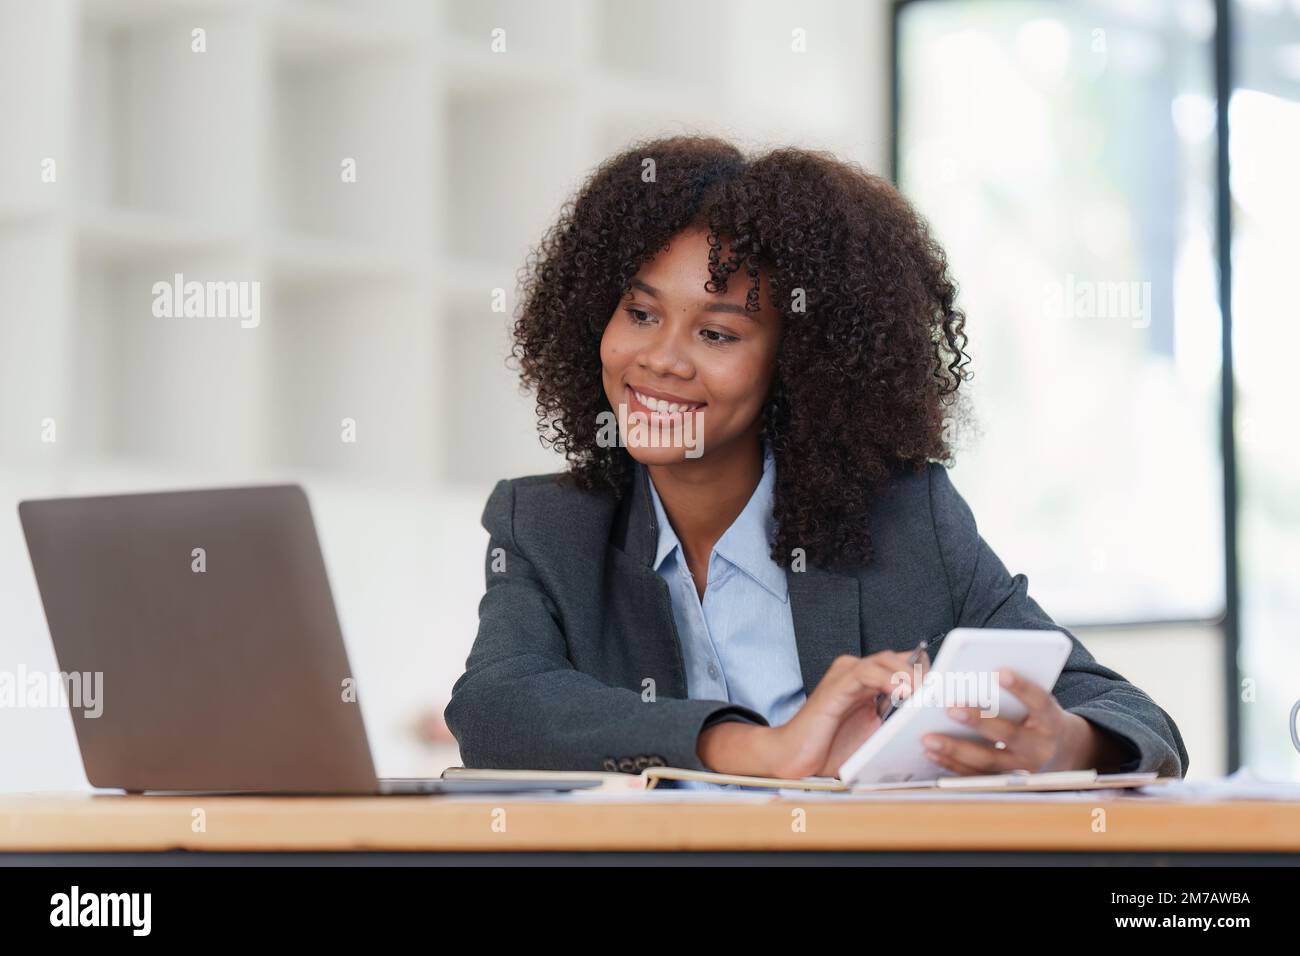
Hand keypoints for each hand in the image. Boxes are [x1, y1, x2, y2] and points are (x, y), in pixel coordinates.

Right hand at [773, 649, 930, 778]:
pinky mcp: (835, 686)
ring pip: (884, 659)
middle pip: (897, 657)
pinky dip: (888, 680)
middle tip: (945, 690)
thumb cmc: (830, 748)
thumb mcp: (874, 735)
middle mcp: (855, 672)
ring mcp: (844, 676)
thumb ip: (896, 722)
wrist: (793, 757)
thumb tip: (930, 722)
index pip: (902, 664)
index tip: (949, 688)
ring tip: (928, 693)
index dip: (926, 672)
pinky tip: (904, 694)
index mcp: (866, 682)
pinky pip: (865, 673)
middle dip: (923, 671)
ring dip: (909, 674)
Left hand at [921, 668, 1094, 774]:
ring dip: (955, 749)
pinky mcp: (1005, 782)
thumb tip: (968, 678)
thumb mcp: (1036, 703)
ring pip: (987, 760)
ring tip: (928, 738)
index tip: (999, 671)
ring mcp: (1023, 769)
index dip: (1021, 687)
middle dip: (977, 721)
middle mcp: (1040, 747)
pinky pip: (976, 776)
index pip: (1038, 701)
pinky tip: (932, 752)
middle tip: (949, 709)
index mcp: (1051, 720)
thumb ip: (1015, 693)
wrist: (1063, 754)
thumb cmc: (1038, 717)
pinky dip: (952, 764)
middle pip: (1008, 734)